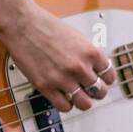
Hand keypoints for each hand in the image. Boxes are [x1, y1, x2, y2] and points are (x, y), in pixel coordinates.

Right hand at [0, 4, 117, 112]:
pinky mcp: (46, 86)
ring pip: (85, 104)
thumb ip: (87, 54)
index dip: (106, 80)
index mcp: (90, 52)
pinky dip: (66, 105)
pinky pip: (64, 107)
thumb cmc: (46, 26)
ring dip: (83, 101)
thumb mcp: (77, 37)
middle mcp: (80, 67)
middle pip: (100, 92)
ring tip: (78, 96)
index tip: (103, 81)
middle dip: (96, 91)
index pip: (109, 76)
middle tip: (91, 89)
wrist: (22, 24)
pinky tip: (64, 97)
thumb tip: (95, 68)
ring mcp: (63, 78)